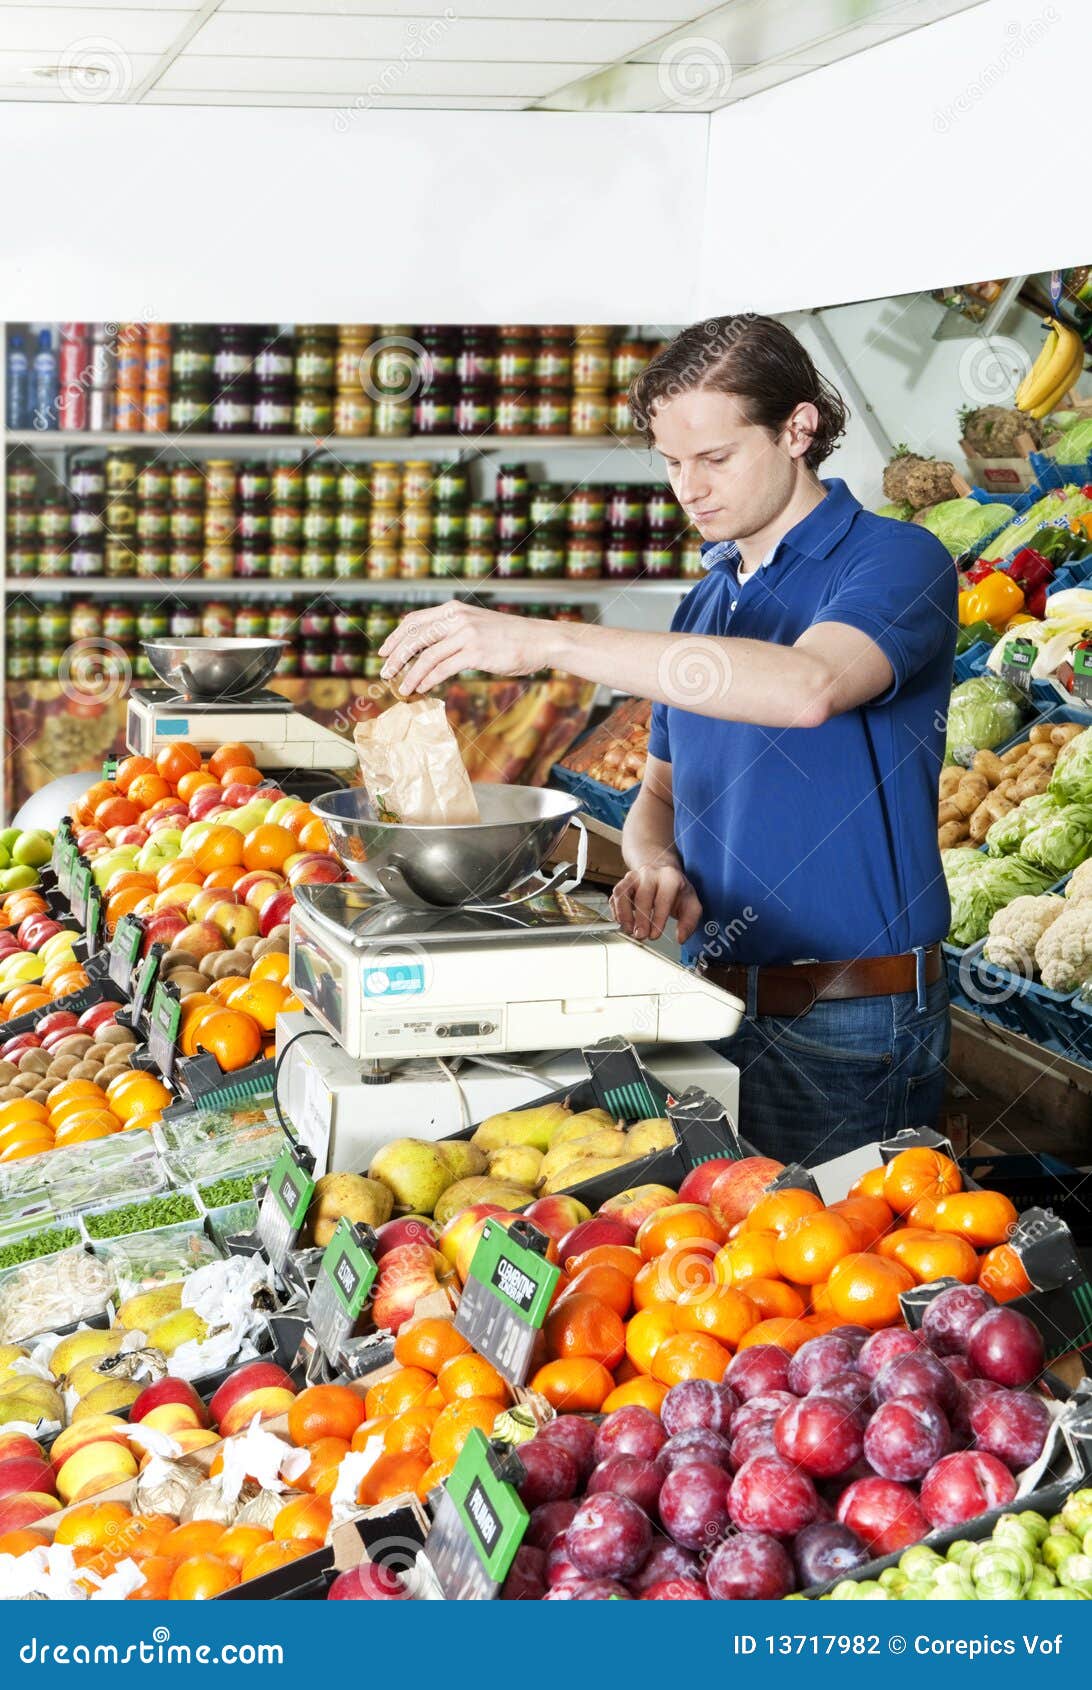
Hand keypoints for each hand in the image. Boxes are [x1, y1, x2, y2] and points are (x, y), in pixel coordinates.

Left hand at [379, 602, 550, 694]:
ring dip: (410, 674)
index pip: (414, 620)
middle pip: (415, 637)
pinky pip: (442, 668)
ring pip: (426, 656)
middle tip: (385, 672)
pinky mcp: (475, 653)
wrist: (539, 640)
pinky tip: (421, 689)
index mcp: (454, 609)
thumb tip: (428, 650)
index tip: (384, 651)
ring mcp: (466, 635)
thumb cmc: (509, 637)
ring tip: (402, 688)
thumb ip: (454, 631)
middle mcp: (457, 618)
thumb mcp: (477, 625)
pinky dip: (427, 680)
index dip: (396, 636)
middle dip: (396, 657)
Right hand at [610, 864, 701, 943]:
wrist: (662, 874)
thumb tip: (681, 938)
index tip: (655, 935)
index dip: (658, 919)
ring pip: (622, 893)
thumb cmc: (676, 891)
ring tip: (629, 930)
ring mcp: (634, 877)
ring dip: (624, 914)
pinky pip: (614, 897)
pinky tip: (623, 922)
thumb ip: (689, 922)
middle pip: (642, 895)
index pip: (663, 898)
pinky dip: (616, 912)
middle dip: (640, 919)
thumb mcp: (691, 904)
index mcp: (670, 877)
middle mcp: (650, 874)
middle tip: (641, 935)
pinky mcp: (622, 883)